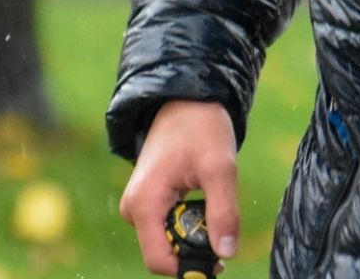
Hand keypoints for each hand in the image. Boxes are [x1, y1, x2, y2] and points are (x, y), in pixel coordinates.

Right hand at [119, 99, 239, 274]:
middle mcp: (133, 208)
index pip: (159, 261)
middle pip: (163, 253)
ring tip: (212, 204)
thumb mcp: (220, 167)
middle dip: (194, 250)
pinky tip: (202, 202)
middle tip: (221, 228)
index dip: (189, 267)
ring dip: (193, 236)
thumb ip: (223, 212)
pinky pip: (166, 228)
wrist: (186, 99)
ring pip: (167, 242)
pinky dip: (188, 225)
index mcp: (144, 203)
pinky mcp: (147, 201)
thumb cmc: (201, 127)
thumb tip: (226, 254)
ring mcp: (138, 205)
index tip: (219, 259)